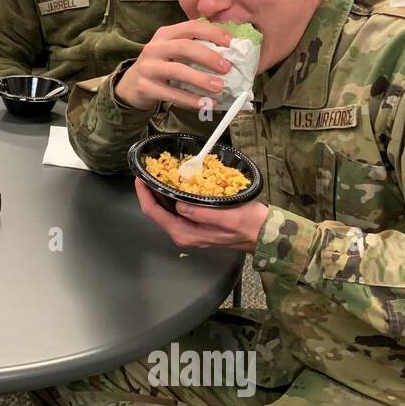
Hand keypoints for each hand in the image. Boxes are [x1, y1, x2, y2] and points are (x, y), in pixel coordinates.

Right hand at [114, 18, 233, 110]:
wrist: (131, 85)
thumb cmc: (160, 66)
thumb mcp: (173, 51)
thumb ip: (195, 48)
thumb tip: (231, 53)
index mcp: (165, 34)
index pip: (191, 27)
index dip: (213, 33)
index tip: (231, 43)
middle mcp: (155, 47)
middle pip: (184, 47)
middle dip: (208, 56)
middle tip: (227, 67)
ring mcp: (148, 67)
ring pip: (177, 71)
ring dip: (201, 79)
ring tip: (219, 88)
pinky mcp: (144, 86)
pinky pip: (171, 94)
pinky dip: (190, 99)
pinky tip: (204, 104)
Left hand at [136, 180, 268, 254]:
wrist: (264, 233)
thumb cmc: (248, 225)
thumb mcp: (225, 217)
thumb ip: (199, 213)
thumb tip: (178, 205)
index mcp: (185, 233)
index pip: (154, 213)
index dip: (144, 194)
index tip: (139, 177)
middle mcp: (183, 234)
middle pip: (156, 211)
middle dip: (149, 191)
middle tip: (148, 172)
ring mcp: (189, 230)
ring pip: (166, 210)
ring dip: (160, 192)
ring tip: (158, 174)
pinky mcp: (196, 224)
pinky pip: (177, 209)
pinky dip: (173, 195)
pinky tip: (175, 183)